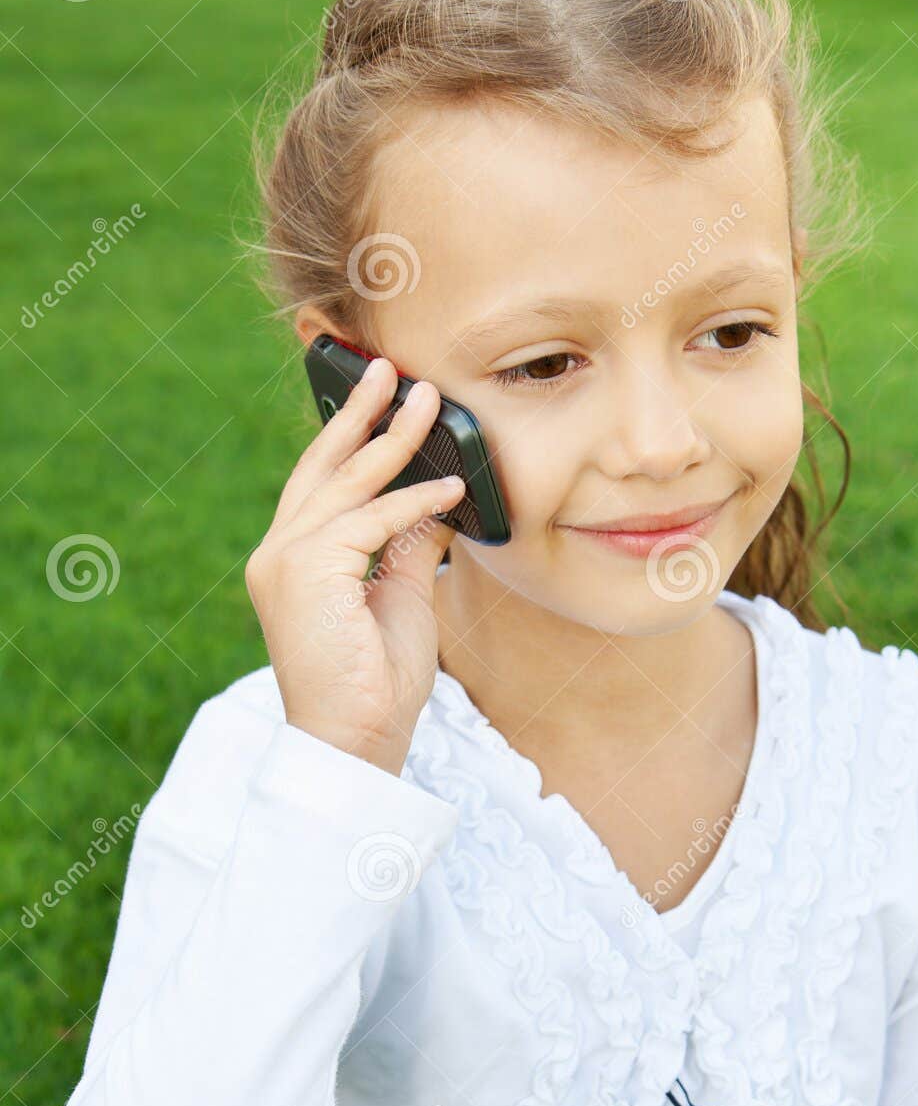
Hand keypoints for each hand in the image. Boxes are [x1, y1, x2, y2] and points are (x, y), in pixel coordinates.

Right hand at [245, 359, 464, 774]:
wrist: (358, 740)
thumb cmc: (378, 680)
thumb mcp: (403, 596)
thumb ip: (411, 543)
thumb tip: (437, 495)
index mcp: (293, 561)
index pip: (321, 484)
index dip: (349, 436)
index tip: (378, 395)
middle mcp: (278, 554)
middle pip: (323, 466)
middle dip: (359, 412)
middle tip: (389, 366)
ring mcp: (286, 561)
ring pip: (347, 484)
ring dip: (395, 439)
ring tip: (430, 400)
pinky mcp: (308, 572)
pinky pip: (371, 520)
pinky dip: (415, 502)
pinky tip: (451, 489)